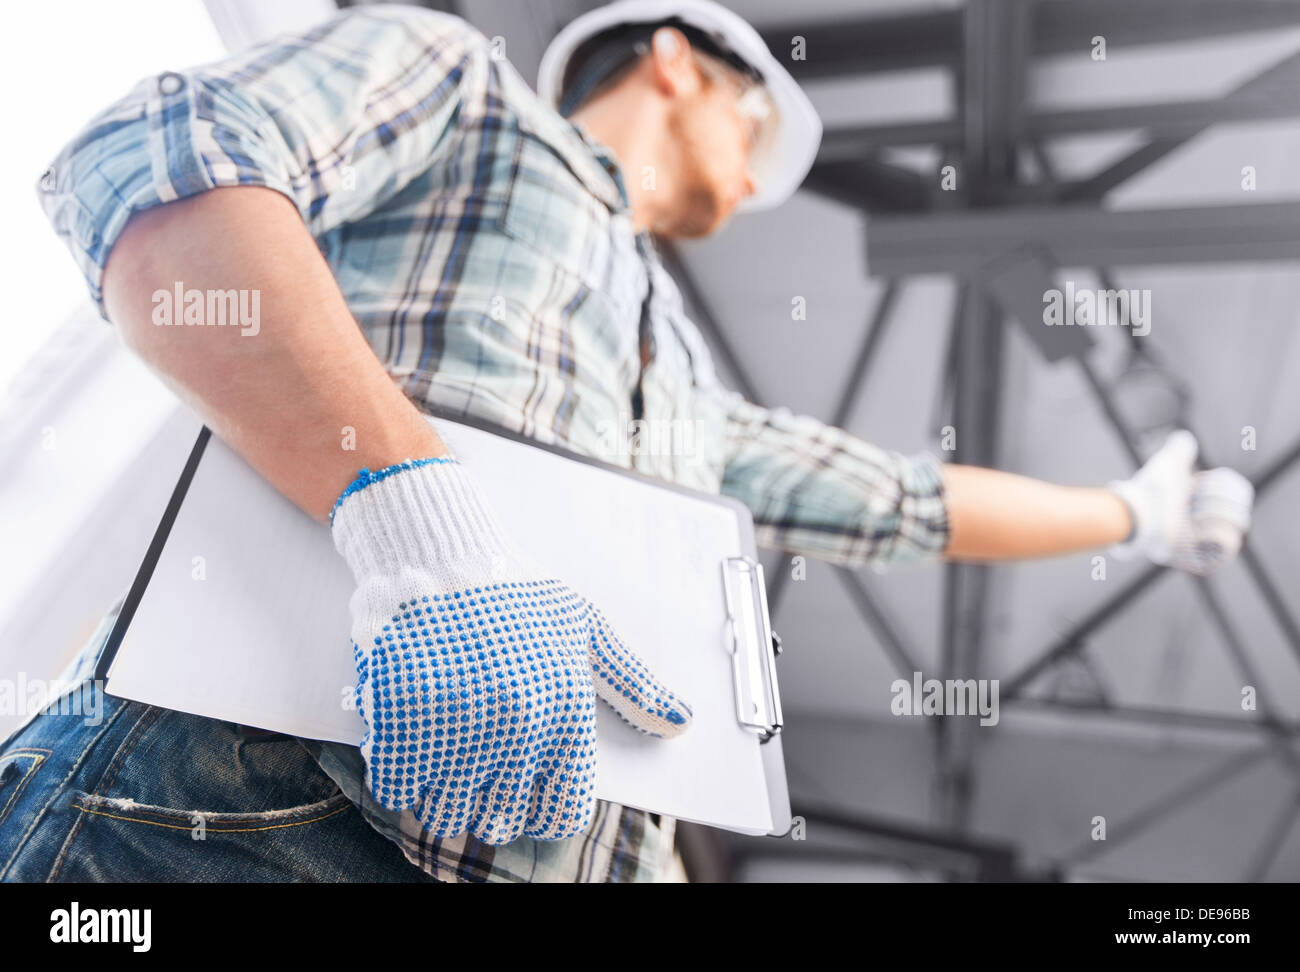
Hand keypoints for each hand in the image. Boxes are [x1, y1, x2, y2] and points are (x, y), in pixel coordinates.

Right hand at [330, 455, 693, 844]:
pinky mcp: (402, 719)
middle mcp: (519, 730)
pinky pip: (395, 789)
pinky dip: (395, 773)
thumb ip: (634, 684)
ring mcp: (458, 727)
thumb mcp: (586, 629)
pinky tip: (404, 734)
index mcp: (567, 714)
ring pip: (445, 814)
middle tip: (471, 757)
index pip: (561, 815)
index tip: (518, 793)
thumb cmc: (514, 592)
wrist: (439, 550)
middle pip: (499, 821)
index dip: (538, 811)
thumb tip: (683, 725)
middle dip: (484, 800)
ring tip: (437, 742)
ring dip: (438, 792)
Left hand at [1106, 430, 1253, 574]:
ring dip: (1214, 512)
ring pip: (1240, 523)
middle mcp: (1209, 523)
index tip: (1198, 482)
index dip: (1222, 482)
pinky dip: (1214, 534)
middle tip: (1193, 499)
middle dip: (1218, 496)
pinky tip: (1193, 531)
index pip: (1240, 490)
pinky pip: (1230, 546)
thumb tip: (1185, 439)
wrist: (1137, 511)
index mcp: (1206, 502)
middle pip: (1243, 506)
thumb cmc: (1149, 490)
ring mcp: (1206, 542)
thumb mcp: (1168, 465)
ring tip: (1192, 515)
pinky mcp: (1202, 558)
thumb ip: (1179, 450)